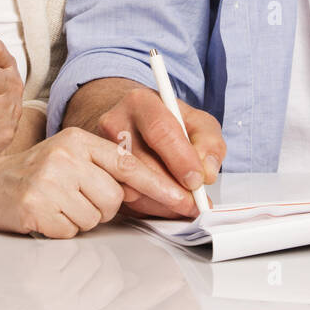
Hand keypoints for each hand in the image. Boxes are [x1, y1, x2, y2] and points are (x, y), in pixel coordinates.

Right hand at [0, 127, 194, 238]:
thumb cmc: (36, 173)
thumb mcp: (70, 156)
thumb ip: (104, 166)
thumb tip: (145, 190)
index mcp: (78, 139)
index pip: (128, 164)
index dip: (158, 184)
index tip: (183, 199)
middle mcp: (65, 156)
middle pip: (114, 198)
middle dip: (103, 206)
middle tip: (77, 199)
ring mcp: (49, 181)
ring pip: (96, 217)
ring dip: (81, 218)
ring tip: (58, 204)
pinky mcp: (35, 206)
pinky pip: (72, 230)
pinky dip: (62, 229)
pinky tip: (46, 215)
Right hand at [92, 85, 224, 217]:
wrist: (134, 125)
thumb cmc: (167, 122)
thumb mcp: (196, 122)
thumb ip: (209, 142)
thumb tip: (206, 172)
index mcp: (140, 102)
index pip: (160, 130)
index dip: (181, 159)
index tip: (197, 180)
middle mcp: (114, 123)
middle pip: (142, 163)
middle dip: (172, 190)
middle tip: (194, 202)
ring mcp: (101, 150)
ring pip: (131, 186)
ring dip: (162, 202)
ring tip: (183, 203)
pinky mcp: (100, 174)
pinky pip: (124, 199)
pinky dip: (150, 207)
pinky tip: (165, 202)